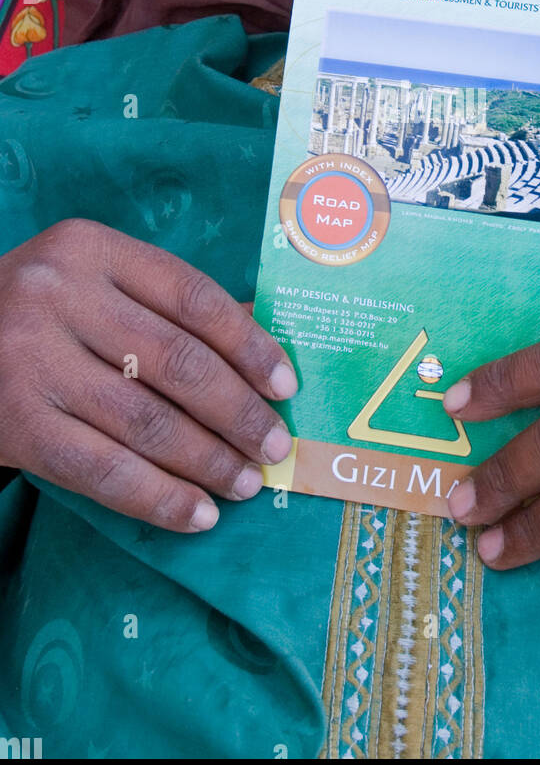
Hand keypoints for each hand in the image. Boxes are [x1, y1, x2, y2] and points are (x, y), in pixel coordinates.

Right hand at [0, 219, 295, 531]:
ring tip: (247, 483)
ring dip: (208, 461)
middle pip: (177, 362)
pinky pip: (104, 471)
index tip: (286, 386)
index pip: (194, 298)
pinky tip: (198, 514)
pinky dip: (160, 498)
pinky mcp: (15, 424)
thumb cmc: (41, 312)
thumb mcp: (97, 283)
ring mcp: (32, 362)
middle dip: (239, 413)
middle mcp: (59, 297)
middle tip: (275, 446)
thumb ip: (170, 306)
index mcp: (92, 250)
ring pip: (146, 422)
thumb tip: (263, 346)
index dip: (250, 345)